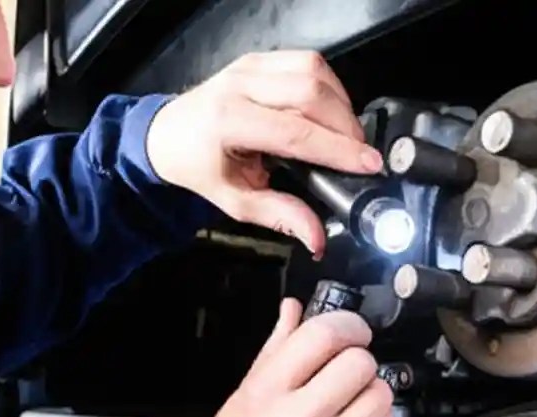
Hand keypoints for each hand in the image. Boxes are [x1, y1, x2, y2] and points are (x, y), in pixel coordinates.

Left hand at [145, 50, 382, 257]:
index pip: (295, 132)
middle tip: (359, 155)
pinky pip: (308, 63)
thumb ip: (279, 216)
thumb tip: (317, 238)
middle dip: (345, 127)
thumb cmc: (199, 167)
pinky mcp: (259, 59)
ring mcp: (249, 67)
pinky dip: (329, 87)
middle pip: (311, 94)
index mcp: (227, 122)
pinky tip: (331, 112)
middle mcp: (238, 87)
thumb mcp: (234, 200)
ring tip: (345, 136)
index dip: (338, 149)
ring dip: (340, 104)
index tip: (369, 164)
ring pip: (314, 72)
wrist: (167, 134)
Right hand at [185, 299, 395, 416]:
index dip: (344, 324)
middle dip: (355, 360)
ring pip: (380, 392)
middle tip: (343, 371)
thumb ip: (271, 355)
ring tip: (345, 405)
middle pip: (358, 361)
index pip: (321, 335)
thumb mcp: (237, 407)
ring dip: (367, 392)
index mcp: (264, 397)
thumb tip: (293, 313)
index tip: (348, 329)